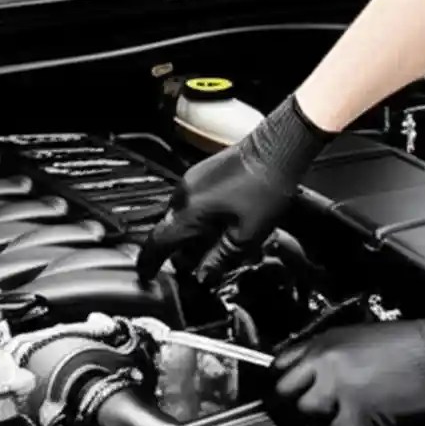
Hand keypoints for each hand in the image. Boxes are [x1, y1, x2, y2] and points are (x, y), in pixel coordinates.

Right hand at [136, 95, 332, 284]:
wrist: (278, 148)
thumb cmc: (266, 188)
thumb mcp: (246, 235)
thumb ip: (220, 259)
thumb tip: (203, 276)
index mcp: (189, 211)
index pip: (158, 242)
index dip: (149, 262)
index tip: (146, 274)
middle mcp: (183, 193)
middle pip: (169, 229)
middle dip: (179, 250)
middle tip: (195, 264)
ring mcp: (191, 180)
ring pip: (180, 215)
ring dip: (190, 233)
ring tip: (213, 244)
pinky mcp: (201, 172)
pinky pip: (190, 201)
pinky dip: (198, 217)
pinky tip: (219, 222)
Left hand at [270, 296, 424, 425]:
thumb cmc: (418, 345)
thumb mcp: (363, 337)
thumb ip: (333, 357)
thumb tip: (315, 377)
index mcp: (326, 342)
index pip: (279, 367)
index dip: (280, 384)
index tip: (283, 395)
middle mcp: (325, 365)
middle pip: (283, 395)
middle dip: (290, 407)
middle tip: (300, 416)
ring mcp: (338, 392)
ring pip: (306, 417)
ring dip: (319, 422)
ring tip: (340, 419)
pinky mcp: (356, 418)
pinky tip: (362, 425)